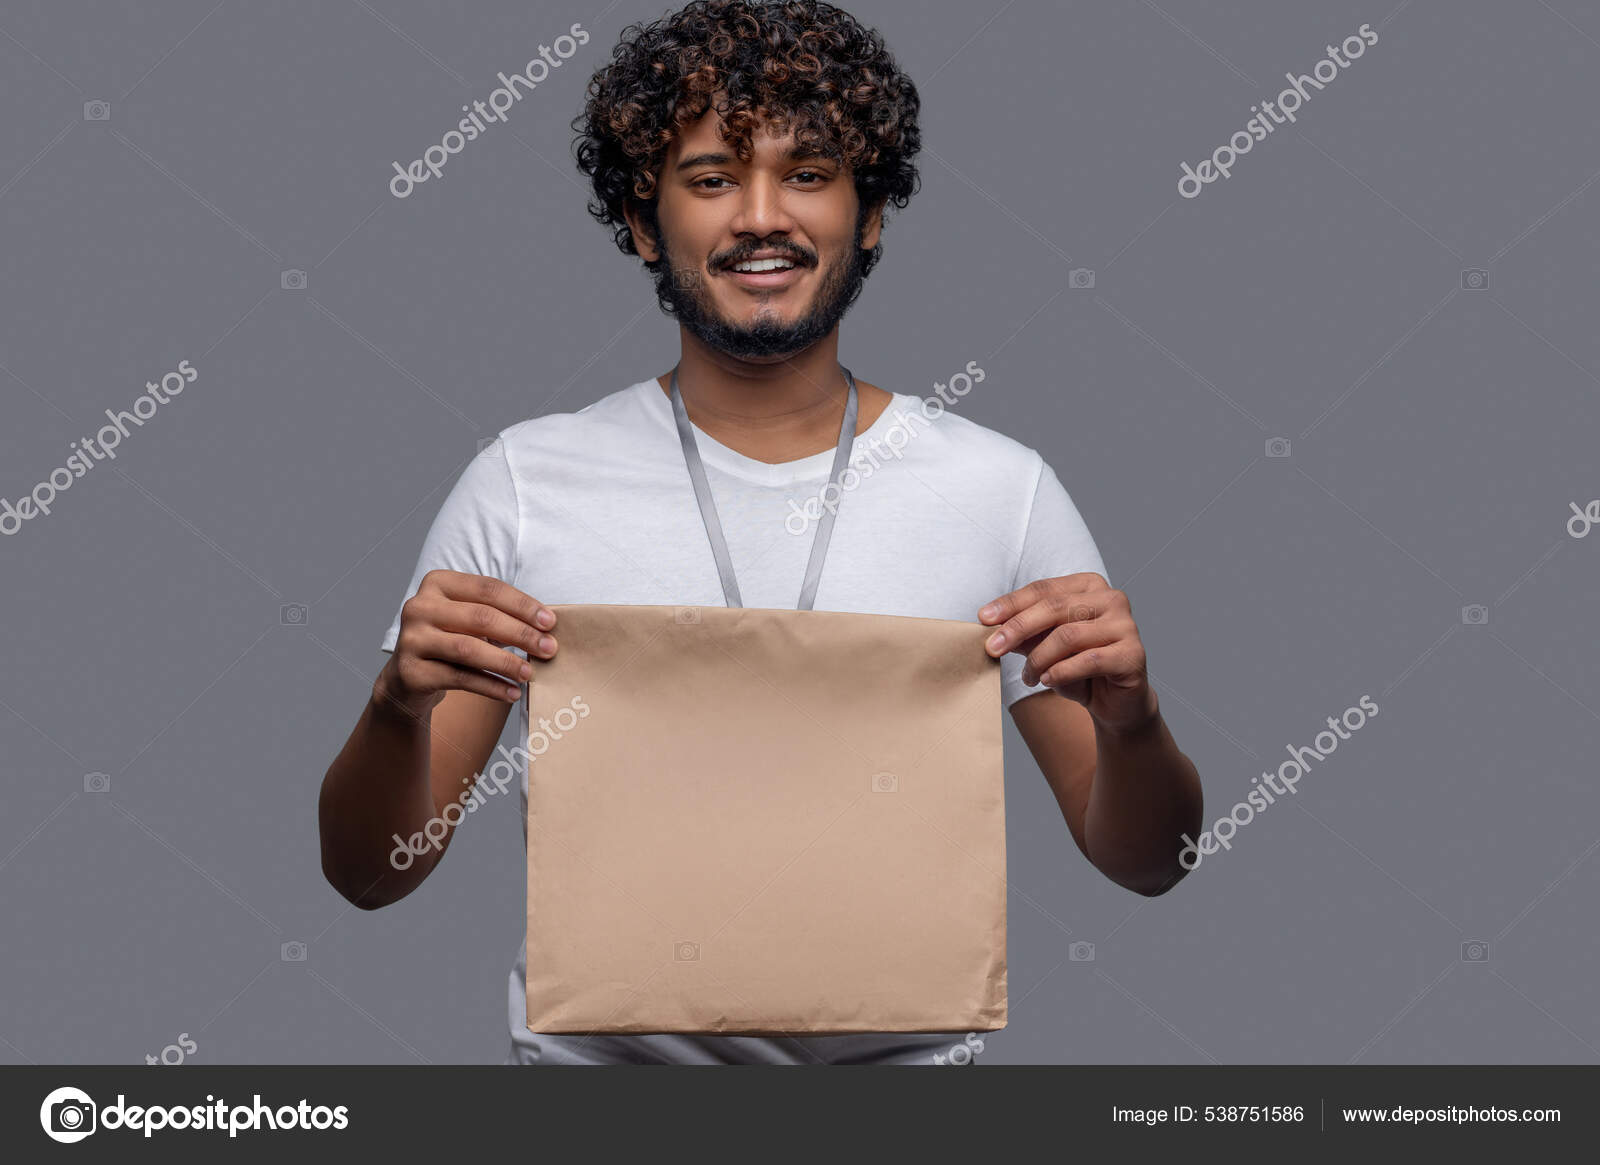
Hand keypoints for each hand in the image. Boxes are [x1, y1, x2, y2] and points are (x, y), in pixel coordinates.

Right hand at [375, 570, 556, 719]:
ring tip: (530, 673)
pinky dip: (491, 686)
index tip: (550, 622)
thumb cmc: (451, 641)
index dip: (523, 605)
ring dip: (506, 662)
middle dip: (521, 634)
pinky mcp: (411, 671)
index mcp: (438, 583)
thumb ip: (501, 617)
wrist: (409, 678)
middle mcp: (420, 606)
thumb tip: (546, 628)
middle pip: (481, 617)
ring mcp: (411, 639)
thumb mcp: (471, 621)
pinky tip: (512, 692)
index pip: (488, 588)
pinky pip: (460, 678)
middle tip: (549, 649)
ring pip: (469, 648)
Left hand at [978, 573, 1156, 732]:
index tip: (983, 619)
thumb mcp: (1045, 646)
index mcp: (1089, 586)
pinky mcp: (1133, 654)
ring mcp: (1126, 625)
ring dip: (1039, 659)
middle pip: (1054, 607)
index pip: (1043, 589)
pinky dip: (1061, 671)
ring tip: (1029, 677)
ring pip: (1068, 635)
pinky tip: (1047, 681)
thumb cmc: (1078, 669)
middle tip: (991, 649)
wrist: (1115, 703)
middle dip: (1017, 628)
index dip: (1011, 604)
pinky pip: (1088, 660)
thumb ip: (1024, 632)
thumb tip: (990, 625)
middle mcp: (1112, 598)